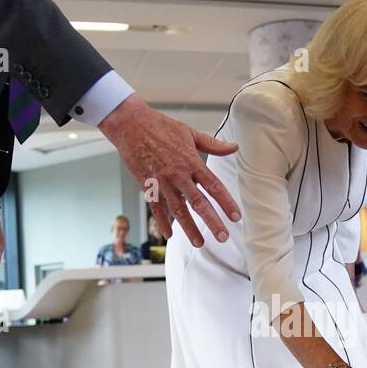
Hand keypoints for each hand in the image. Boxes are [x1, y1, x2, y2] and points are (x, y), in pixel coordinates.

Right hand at [99, 94, 240, 247]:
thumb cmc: (161, 126)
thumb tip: (234, 147)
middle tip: (222, 236)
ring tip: (199, 243)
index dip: (226, 202)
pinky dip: (162, 222)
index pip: (213, 186)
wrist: (131, 125)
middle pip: (199, 202)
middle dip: (212, 221)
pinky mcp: (147, 186)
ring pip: (178, 210)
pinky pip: (156, 208)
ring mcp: (162, 182)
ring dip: (189, 228)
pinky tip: (169, 235)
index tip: (235, 216)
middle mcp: (178, 175)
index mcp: (191, 161)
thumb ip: (213, 144)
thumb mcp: (190, 133)